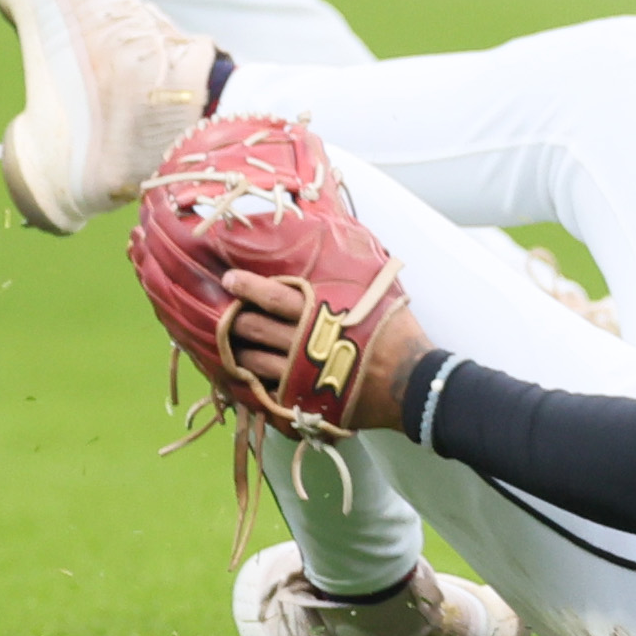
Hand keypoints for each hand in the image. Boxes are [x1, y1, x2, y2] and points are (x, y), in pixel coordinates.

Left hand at [222, 268, 432, 432]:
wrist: (411, 382)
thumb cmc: (395, 330)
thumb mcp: (378, 290)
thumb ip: (353, 270)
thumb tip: (344, 233)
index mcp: (320, 312)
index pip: (273, 296)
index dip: (248, 287)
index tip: (229, 281)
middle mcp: (304, 343)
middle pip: (257, 328)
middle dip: (236, 320)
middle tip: (224, 314)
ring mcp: (300, 376)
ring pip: (255, 362)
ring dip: (239, 352)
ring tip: (229, 346)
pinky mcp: (303, 401)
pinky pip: (266, 394)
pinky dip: (251, 384)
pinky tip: (242, 378)